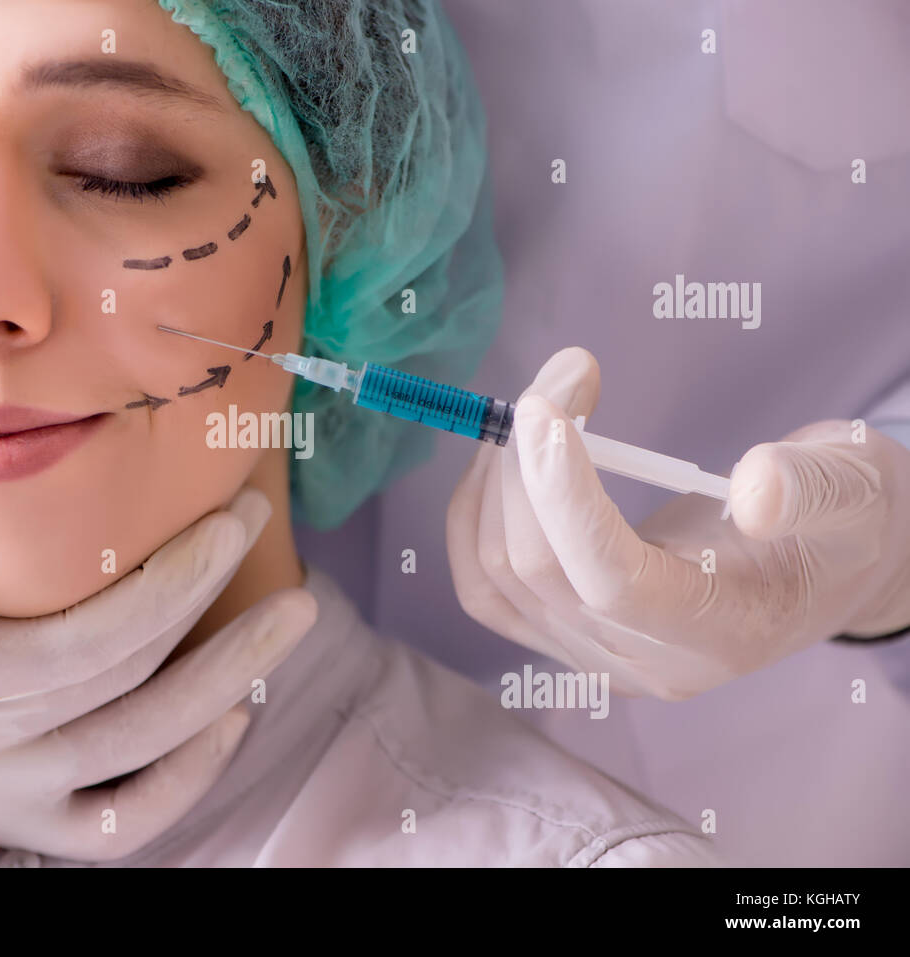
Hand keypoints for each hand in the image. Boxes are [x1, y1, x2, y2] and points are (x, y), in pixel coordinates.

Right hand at [0, 470, 316, 858]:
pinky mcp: (5, 821)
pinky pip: (113, 829)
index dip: (176, 580)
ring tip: (287, 621)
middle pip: (123, 688)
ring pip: (133, 757)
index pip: (86, 637)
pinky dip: (182, 782)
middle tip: (264, 535)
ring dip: (226, 688)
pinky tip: (232, 719)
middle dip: (214, 610)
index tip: (233, 514)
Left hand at [446, 346, 909, 698]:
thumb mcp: (854, 489)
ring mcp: (597, 659)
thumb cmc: (842, 521)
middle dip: (525, 462)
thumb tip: (753, 487)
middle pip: (539, 572)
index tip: (545, 408)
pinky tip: (501, 461)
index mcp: (722, 633)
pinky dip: (476, 518)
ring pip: (497, 578)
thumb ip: (811, 488)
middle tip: (560, 377)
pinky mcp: (563, 639)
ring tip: (537, 408)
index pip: (614, 581)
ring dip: (495, 481)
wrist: (826, 567)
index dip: (564, 497)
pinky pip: (485, 589)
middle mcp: (647, 663)